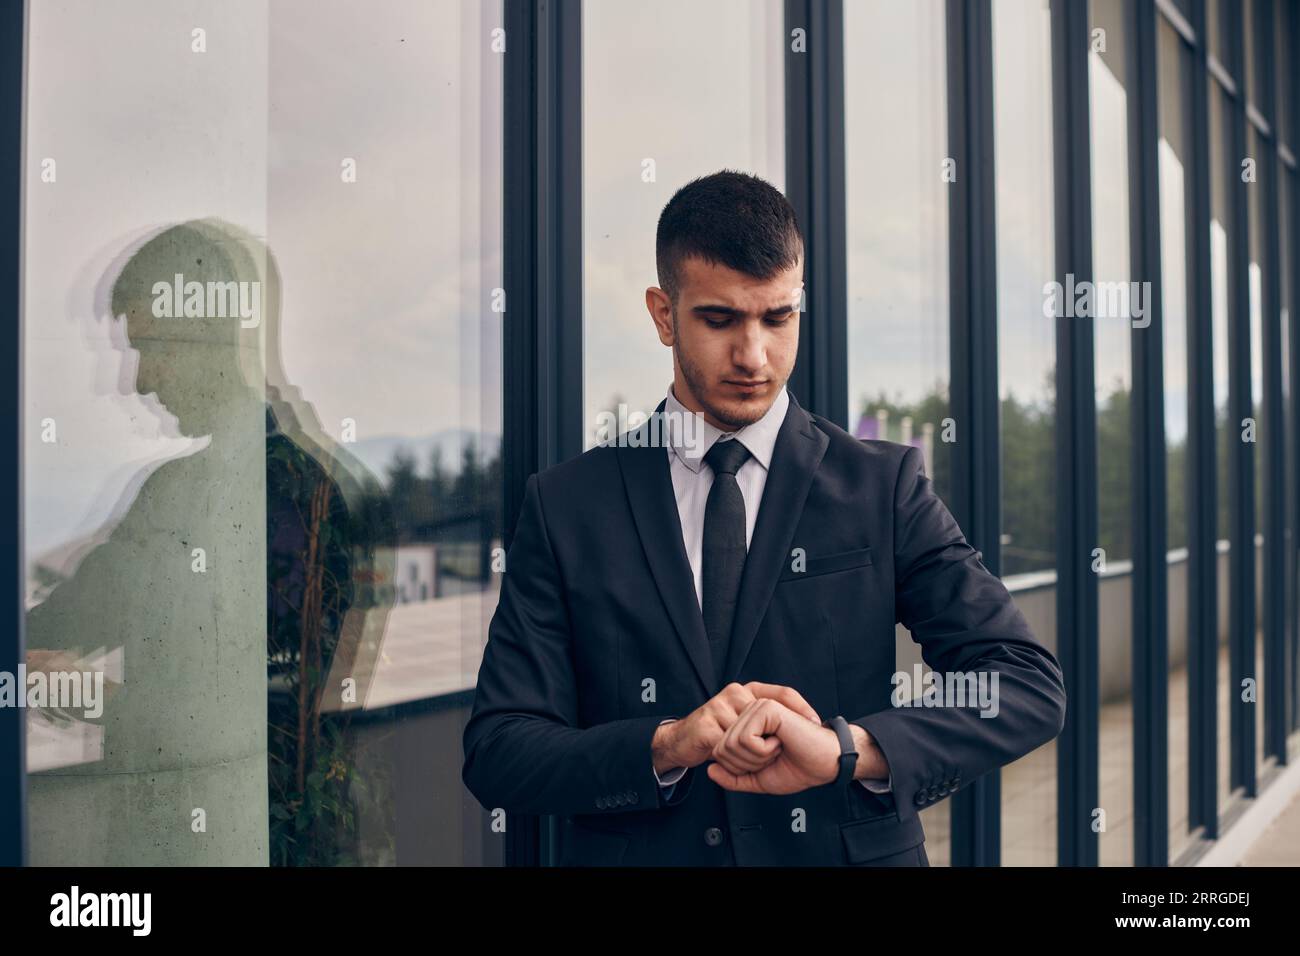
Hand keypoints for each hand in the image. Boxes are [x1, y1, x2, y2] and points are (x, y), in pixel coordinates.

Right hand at [653, 681, 820, 774]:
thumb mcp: (746, 723)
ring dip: (754, 757)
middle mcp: (735, 693)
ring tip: (748, 764)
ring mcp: (719, 706)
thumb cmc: (716, 735)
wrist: (680, 743)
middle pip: (769, 718)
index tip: (816, 724)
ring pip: (752, 737)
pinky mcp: (707, 724)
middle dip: (774, 743)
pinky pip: (733, 748)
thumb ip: (767, 719)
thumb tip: (804, 723)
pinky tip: (733, 765)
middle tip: (771, 757)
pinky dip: (738, 762)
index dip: (803, 708)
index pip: (784, 692)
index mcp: (748, 691)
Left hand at [706, 699, 841, 794]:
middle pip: (722, 749)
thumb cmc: (797, 768)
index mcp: (746, 727)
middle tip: (772, 756)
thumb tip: (709, 769)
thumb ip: (733, 777)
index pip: (720, 752)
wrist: (824, 764)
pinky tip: (780, 742)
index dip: (740, 768)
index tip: (765, 763)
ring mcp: (756, 707)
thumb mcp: (758, 779)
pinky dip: (763, 750)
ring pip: (731, 744)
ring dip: (757, 757)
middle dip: (747, 764)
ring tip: (777, 748)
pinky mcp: (766, 708)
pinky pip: (745, 739)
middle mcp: (748, 713)